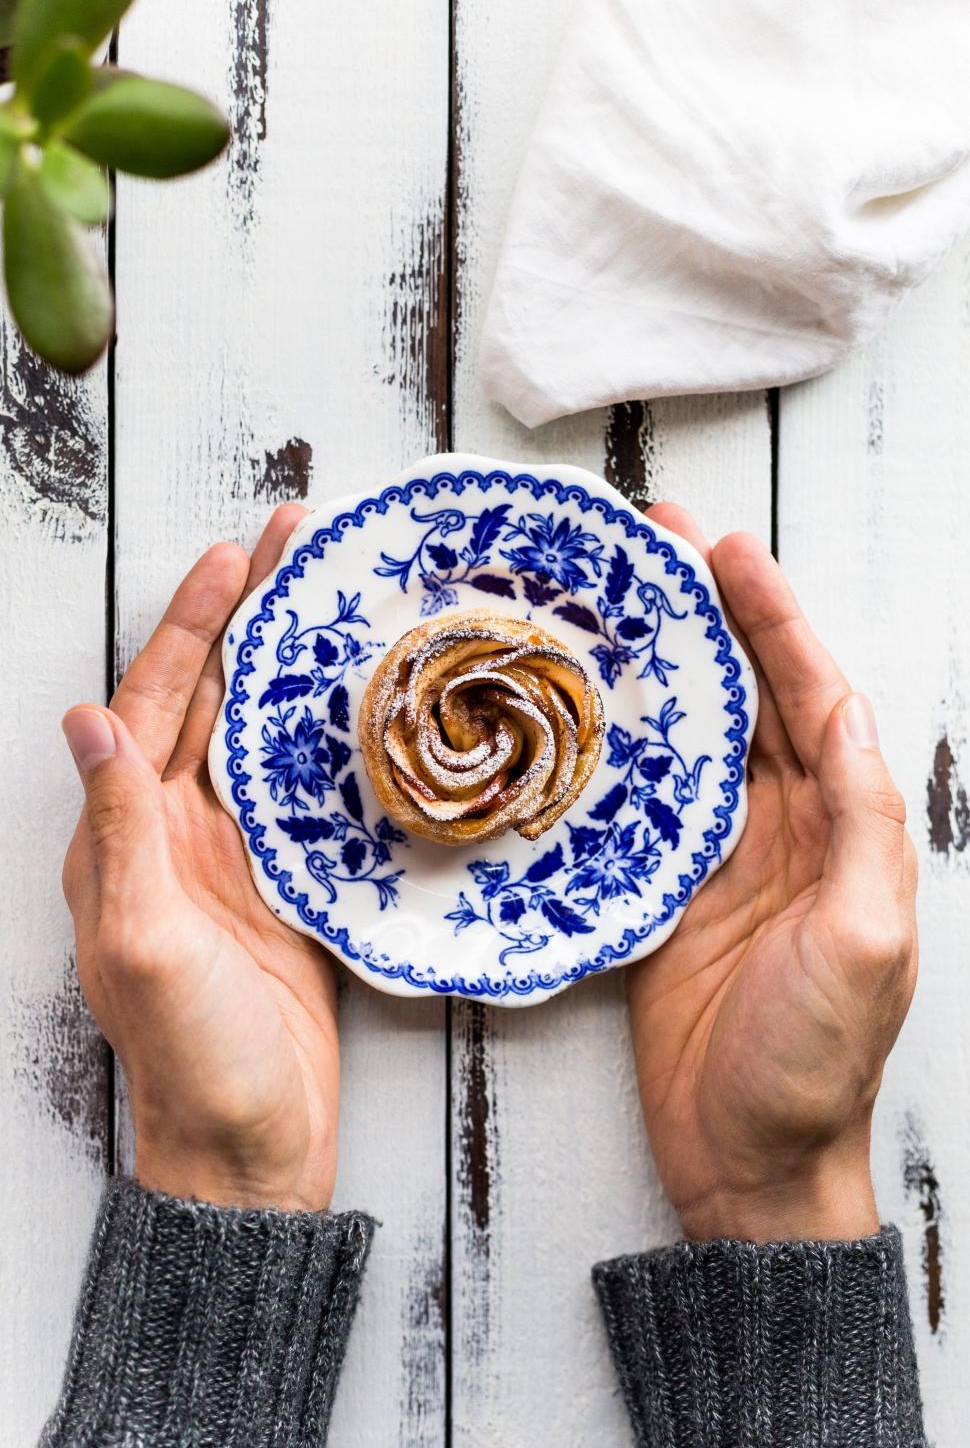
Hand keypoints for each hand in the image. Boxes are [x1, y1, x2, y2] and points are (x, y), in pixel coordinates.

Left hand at [61, 505, 339, 1211]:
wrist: (252, 1144)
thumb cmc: (190, 1057)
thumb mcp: (142, 940)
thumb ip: (119, 830)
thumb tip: (85, 720)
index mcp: (127, 836)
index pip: (154, 701)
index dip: (193, 625)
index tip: (233, 556)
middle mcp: (176, 833)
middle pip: (211, 699)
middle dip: (249, 619)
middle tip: (297, 548)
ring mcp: (236, 855)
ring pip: (262, 735)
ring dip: (291, 666)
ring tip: (334, 601)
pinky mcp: (290, 881)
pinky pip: (308, 789)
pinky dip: (331, 737)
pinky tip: (364, 701)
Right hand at [627, 507, 917, 1243]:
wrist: (745, 1161)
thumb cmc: (813, 1062)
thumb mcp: (866, 941)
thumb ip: (864, 826)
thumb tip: (850, 715)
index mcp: (845, 828)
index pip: (813, 696)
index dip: (774, 618)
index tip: (727, 552)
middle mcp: (786, 827)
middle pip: (750, 696)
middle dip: (712, 616)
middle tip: (656, 546)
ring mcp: (719, 855)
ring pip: (693, 735)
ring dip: (662, 666)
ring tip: (615, 599)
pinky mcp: (661, 888)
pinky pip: (639, 798)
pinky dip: (616, 745)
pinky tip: (583, 704)